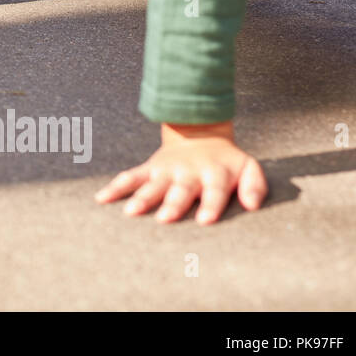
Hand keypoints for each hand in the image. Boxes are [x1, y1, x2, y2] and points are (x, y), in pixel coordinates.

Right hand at [95, 122, 267, 224]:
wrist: (200, 135)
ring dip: (141, 198)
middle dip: (172, 205)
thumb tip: (253, 206)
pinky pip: (130, 177)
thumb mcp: (249, 167)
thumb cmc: (227, 162)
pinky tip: (101, 199)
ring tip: (130, 213)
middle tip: (164, 220)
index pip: (214, 191)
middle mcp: (188, 172)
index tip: (205, 221)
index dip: (210, 205)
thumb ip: (254, 186)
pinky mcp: (149, 169)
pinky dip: (115, 187)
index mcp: (214, 173)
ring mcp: (166, 170)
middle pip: (180, 190)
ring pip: (152, 185)